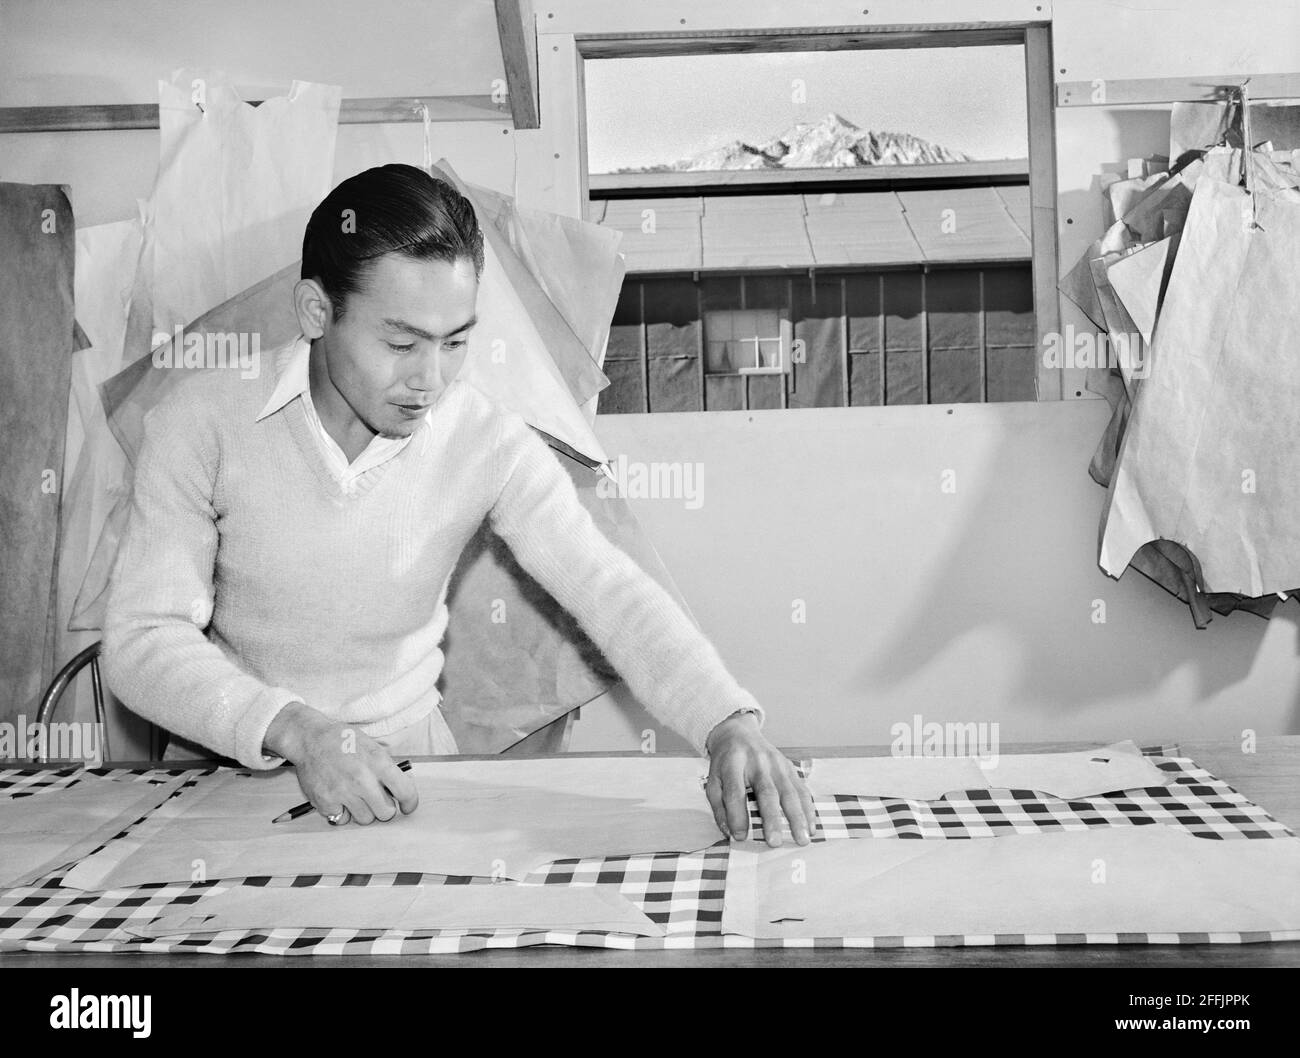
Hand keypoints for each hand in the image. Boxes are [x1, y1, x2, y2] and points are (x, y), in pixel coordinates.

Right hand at [264, 702, 418, 824]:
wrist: (310, 739)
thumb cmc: (343, 741)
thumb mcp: (372, 746)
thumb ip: (387, 768)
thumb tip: (401, 791)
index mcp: (378, 762)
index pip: (405, 791)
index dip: (410, 803)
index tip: (407, 807)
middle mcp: (362, 779)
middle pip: (386, 813)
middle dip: (384, 808)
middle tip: (377, 799)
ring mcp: (342, 792)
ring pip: (365, 819)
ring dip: (363, 811)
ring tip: (356, 796)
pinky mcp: (325, 802)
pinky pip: (342, 820)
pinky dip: (342, 812)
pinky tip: (339, 797)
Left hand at [704, 712, 815, 846]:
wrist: (739, 734)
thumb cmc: (725, 764)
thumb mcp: (713, 781)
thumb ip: (719, 807)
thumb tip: (730, 834)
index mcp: (733, 764)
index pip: (735, 792)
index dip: (737, 816)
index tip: (740, 837)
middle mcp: (757, 762)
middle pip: (766, 792)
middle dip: (772, 819)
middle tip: (775, 842)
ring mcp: (777, 763)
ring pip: (789, 792)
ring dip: (797, 818)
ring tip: (802, 839)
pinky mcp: (790, 766)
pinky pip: (801, 789)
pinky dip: (808, 810)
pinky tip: (811, 827)